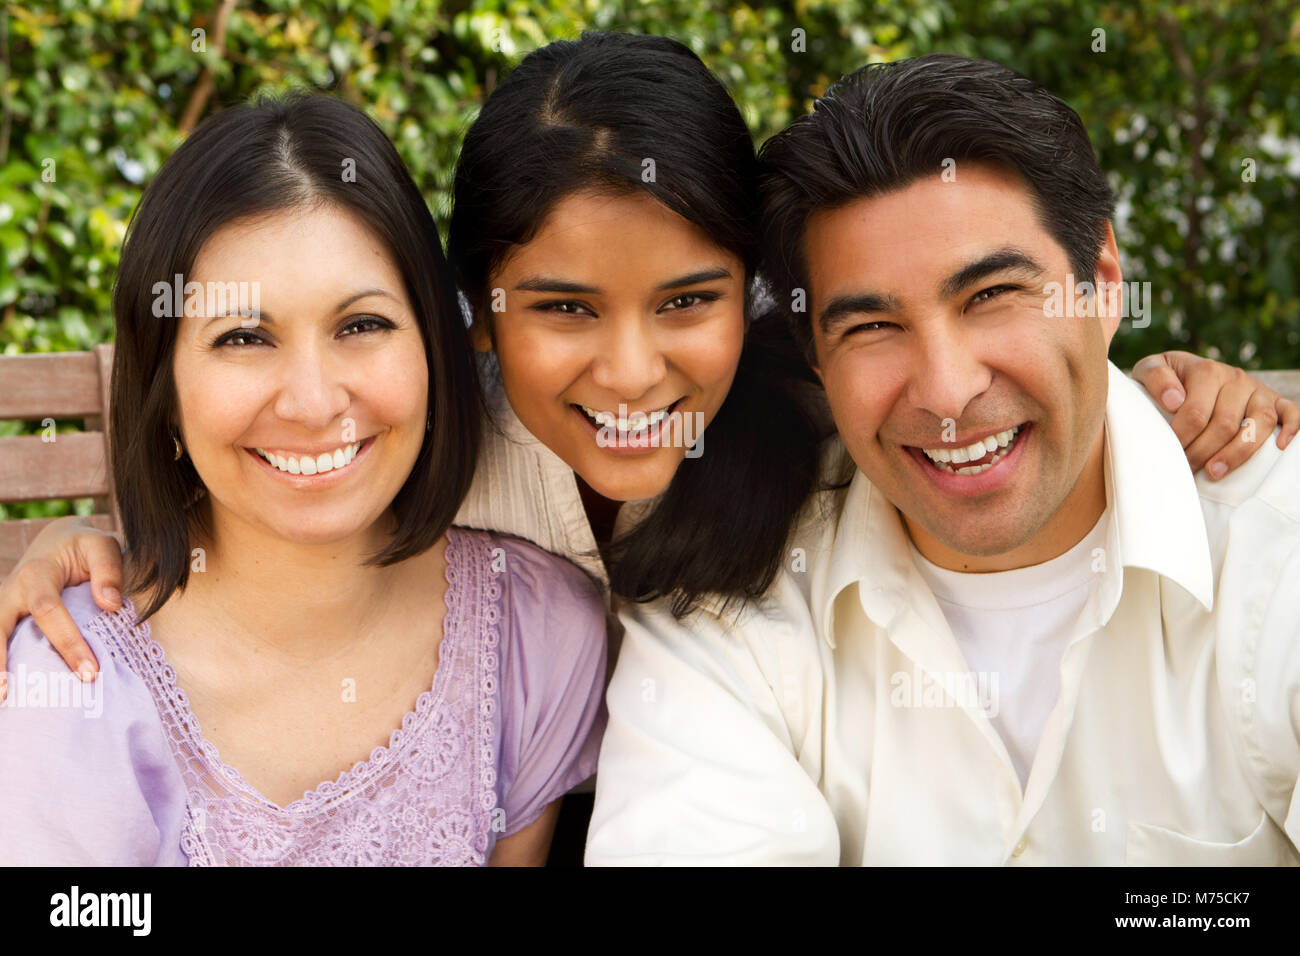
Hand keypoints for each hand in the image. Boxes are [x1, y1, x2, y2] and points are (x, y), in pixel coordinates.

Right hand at [0, 517, 125, 700]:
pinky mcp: (4, 619)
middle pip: (0, 628)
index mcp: (38, 574)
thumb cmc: (84, 548)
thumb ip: (109, 571)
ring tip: (2, 699)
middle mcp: (12, 591)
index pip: (48, 611)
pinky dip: (0, 664)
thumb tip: (110, 604)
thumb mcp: (102, 547)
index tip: (90, 672)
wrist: (58, 541)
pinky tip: (7, 691)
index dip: (67, 642)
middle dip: (3, 662)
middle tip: (10, 695)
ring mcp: (4, 607)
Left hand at [1131, 350, 1299, 477]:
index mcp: (1207, 370)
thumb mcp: (1150, 368)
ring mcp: (1258, 390)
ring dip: (1237, 453)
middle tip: (1186, 468)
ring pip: (1259, 423)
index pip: (1195, 412)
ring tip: (1214, 472)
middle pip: (1224, 424)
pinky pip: (1292, 412)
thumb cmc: (1168, 378)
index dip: (1181, 438)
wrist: (1187, 370)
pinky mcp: (1275, 400)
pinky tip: (1279, 448)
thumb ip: (1155, 377)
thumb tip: (1174, 401)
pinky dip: (1292, 429)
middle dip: (1202, 452)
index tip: (1169, 454)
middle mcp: (1236, 378)